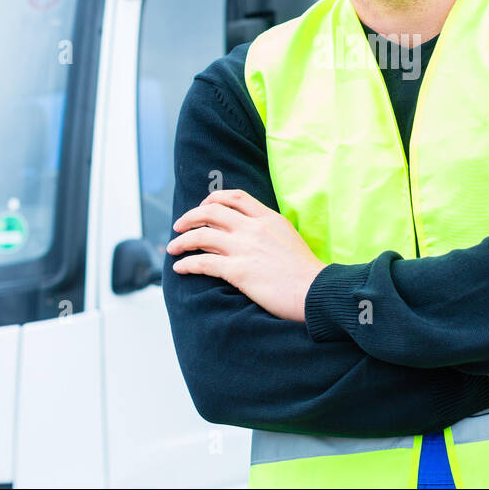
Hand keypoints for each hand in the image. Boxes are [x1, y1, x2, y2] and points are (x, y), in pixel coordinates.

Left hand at [167, 188, 324, 321]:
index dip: (213, 199)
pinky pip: (203, 263)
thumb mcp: (289, 238)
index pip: (235, 197)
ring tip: (172, 248)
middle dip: (190, 217)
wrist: (316, 291)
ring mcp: (244, 248)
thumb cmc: (306, 271)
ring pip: (201, 236)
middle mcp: (254, 228)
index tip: (203, 206)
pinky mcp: (238, 271)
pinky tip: (180, 268)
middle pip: (211, 212)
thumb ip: (269, 230)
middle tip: (178, 226)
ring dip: (182, 241)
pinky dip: (186, 264)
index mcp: (268, 218)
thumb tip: (249, 233)